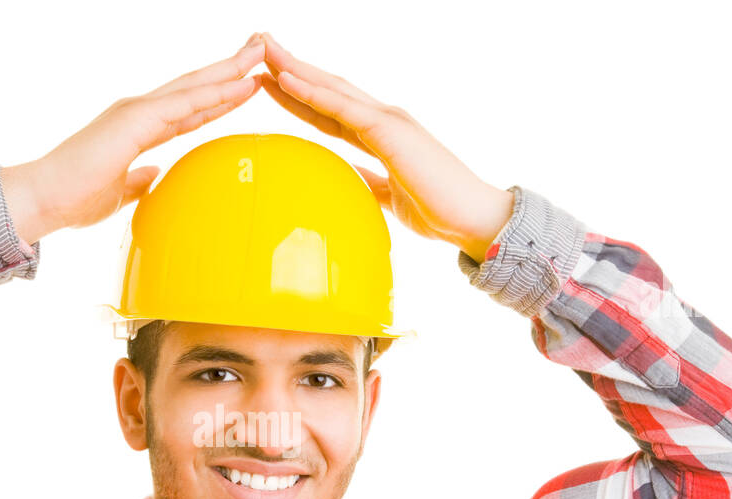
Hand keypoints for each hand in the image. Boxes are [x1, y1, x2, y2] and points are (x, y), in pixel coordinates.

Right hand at [1, 38, 266, 242]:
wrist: (42, 198)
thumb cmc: (72, 198)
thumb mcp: (118, 191)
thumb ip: (138, 180)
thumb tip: (154, 175)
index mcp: (138, 128)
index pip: (189, 109)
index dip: (219, 96)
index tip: (246, 84)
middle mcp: (139, 112)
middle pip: (196, 86)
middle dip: (231, 67)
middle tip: (262, 47)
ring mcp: (137, 112)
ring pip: (195, 86)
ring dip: (231, 70)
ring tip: (262, 52)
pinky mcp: (135, 120)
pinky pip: (185, 104)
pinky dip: (215, 93)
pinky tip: (241, 84)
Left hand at [255, 32, 513, 261]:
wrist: (473, 218)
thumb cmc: (439, 210)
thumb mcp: (391, 196)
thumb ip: (370, 182)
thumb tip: (347, 179)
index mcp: (382, 134)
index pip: (331, 108)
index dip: (301, 95)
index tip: (271, 82)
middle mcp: (383, 119)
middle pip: (328, 88)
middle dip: (292, 68)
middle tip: (259, 48)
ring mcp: (388, 120)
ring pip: (331, 88)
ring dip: (295, 69)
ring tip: (264, 52)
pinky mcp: (390, 132)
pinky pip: (343, 108)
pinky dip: (313, 93)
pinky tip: (287, 81)